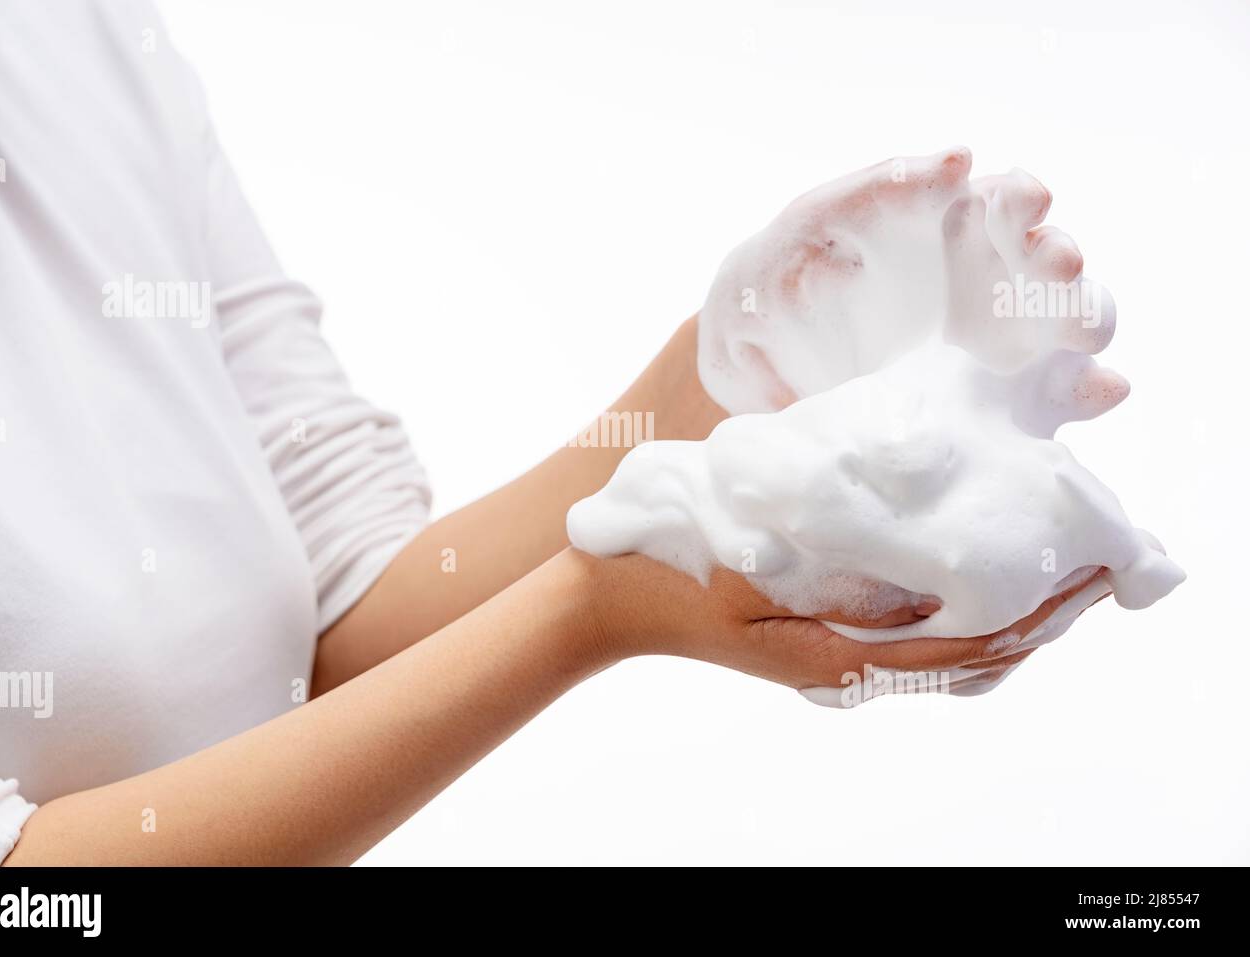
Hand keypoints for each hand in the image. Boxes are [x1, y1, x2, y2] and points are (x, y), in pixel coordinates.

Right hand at [586, 549, 1107, 705]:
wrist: (618, 601)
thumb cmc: (675, 574)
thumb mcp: (750, 566)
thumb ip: (829, 574)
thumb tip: (919, 564)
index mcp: (837, 655)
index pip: (965, 646)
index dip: (1034, 616)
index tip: (1087, 579)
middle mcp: (848, 665)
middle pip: (973, 657)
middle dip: (1041, 620)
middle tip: (1097, 572)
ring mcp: (837, 657)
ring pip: (949, 654)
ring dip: (1008, 620)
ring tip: (1056, 579)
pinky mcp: (826, 641)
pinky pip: (913, 641)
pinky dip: (963, 619)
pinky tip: (976, 583)